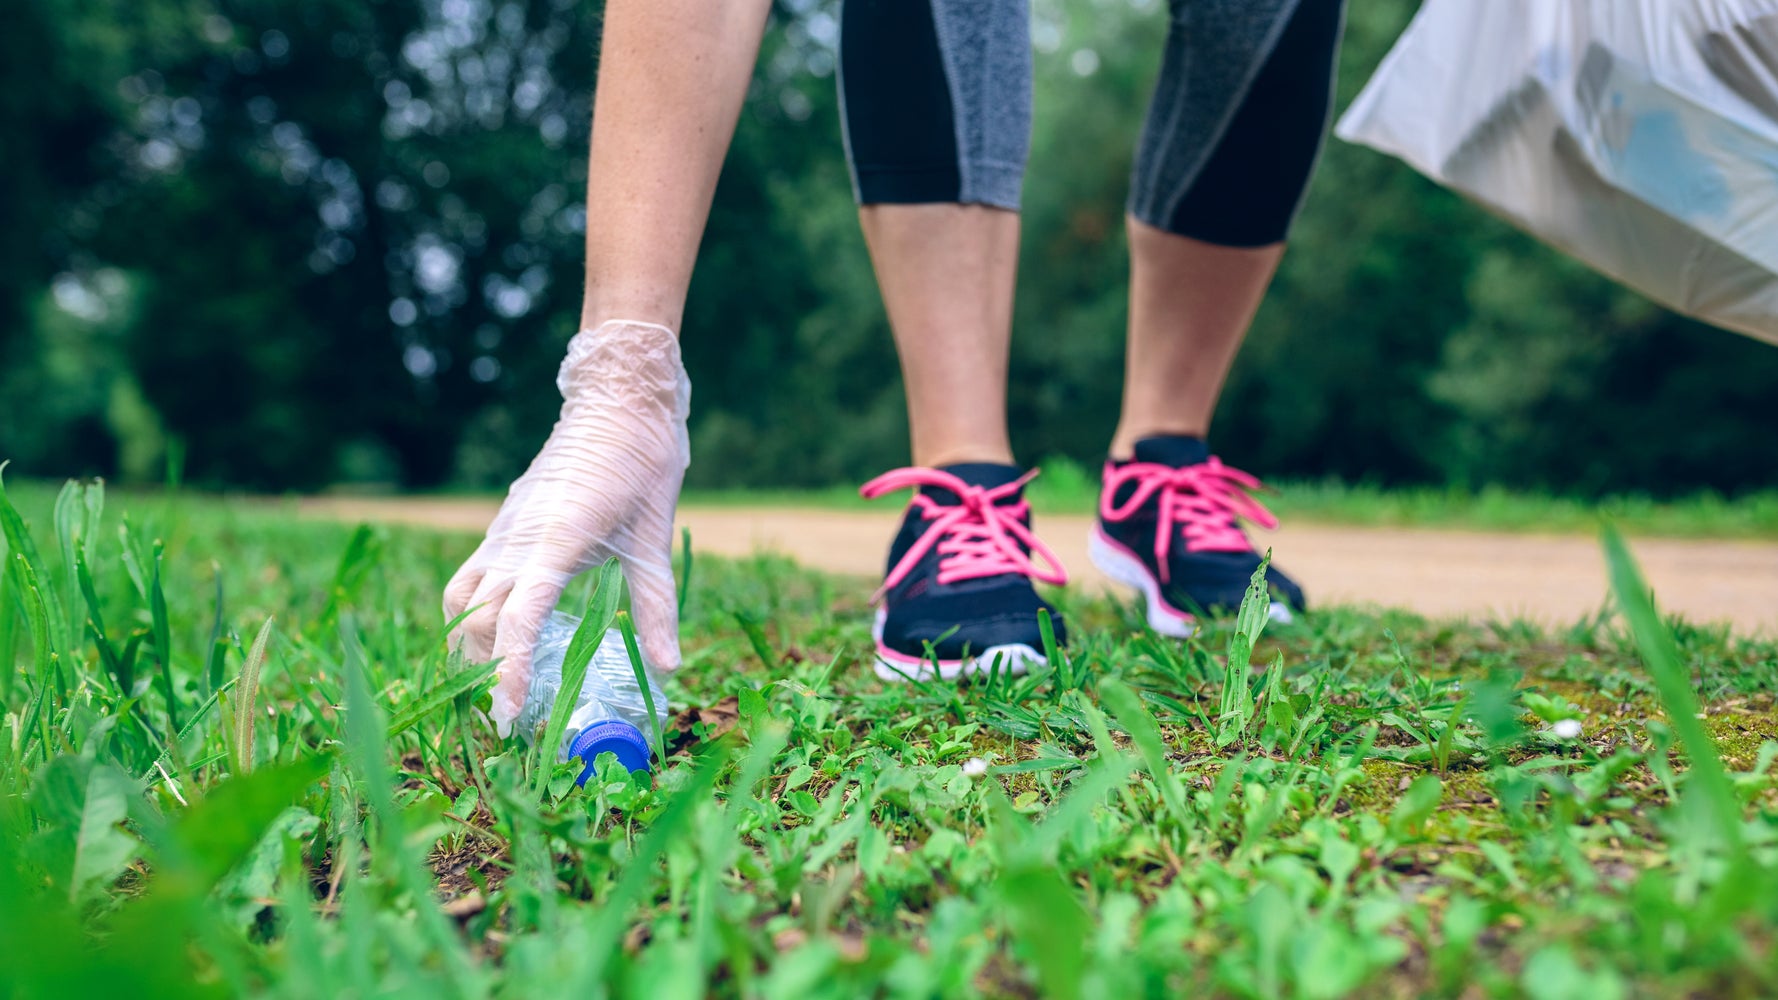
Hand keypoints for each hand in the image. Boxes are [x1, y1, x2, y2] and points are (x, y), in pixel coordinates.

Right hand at [444, 320, 689, 736]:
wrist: (619, 400)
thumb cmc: (643, 464)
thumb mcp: (655, 539)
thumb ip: (656, 607)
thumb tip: (670, 667)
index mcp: (554, 543)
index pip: (517, 621)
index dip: (509, 673)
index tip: (511, 716)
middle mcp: (516, 539)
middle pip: (476, 620)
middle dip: (483, 672)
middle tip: (507, 719)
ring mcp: (504, 529)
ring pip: (462, 598)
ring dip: (469, 643)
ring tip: (495, 682)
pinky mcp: (504, 523)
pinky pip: (471, 576)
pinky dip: (475, 613)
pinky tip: (502, 635)